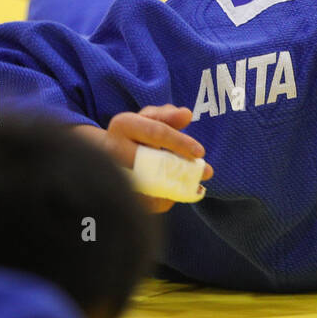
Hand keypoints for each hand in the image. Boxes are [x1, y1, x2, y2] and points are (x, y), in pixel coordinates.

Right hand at [72, 105, 213, 211]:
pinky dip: (168, 199)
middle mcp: (114, 149)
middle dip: (183, 167)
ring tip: (197, 186)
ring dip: (179, 186)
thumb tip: (186, 114)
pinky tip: (182, 193)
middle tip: (205, 171)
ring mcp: (115, 172)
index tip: (200, 152)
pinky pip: (148, 202)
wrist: (111, 154)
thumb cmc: (138, 132)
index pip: (156, 132)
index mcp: (123, 125)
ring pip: (151, 184)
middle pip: (153, 160)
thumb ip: (169, 116)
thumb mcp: (152, 118)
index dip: (180, 142)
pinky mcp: (121, 192)